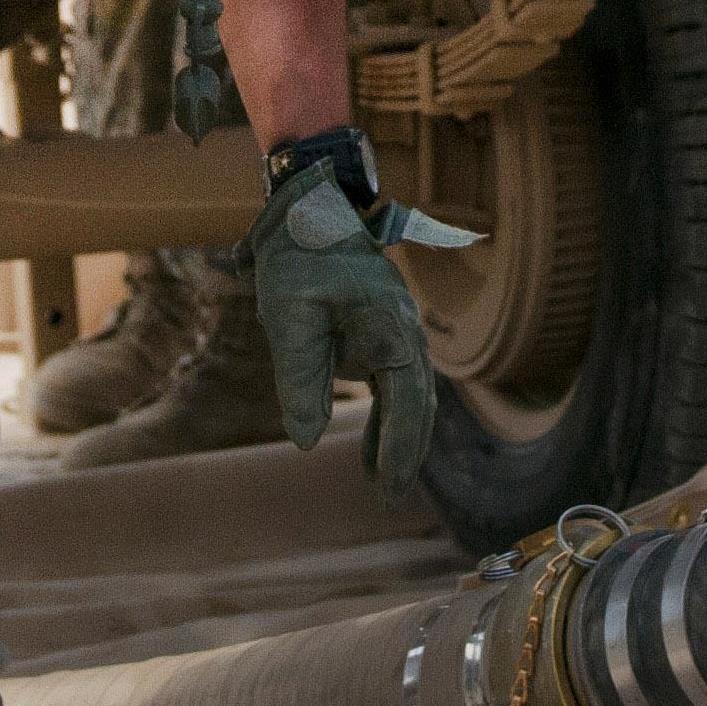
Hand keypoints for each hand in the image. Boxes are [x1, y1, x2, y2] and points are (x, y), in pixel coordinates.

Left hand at [246, 162, 437, 491]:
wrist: (308, 208)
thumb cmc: (299, 258)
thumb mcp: (288, 317)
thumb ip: (299, 379)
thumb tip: (308, 440)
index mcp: (390, 326)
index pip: (406, 400)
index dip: (400, 448)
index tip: (388, 488)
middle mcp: (404, 330)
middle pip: (417, 402)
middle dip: (406, 451)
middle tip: (389, 497)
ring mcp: (396, 331)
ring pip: (410, 394)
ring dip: (399, 437)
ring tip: (381, 482)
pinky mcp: (381, 333)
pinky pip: (394, 382)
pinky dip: (389, 416)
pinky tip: (376, 447)